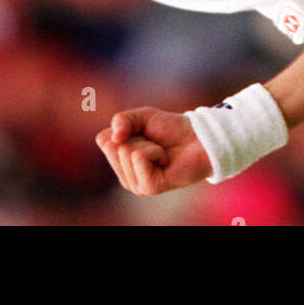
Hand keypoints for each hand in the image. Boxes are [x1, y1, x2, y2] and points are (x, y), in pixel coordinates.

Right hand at [95, 106, 212, 195]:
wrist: (200, 138)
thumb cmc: (172, 130)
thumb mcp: (142, 117)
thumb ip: (122, 120)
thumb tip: (114, 137)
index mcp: (119, 163)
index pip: (104, 139)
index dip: (125, 127)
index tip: (144, 133)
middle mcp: (125, 177)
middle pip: (114, 146)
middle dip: (138, 136)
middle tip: (156, 144)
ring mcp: (136, 185)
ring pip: (127, 151)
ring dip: (149, 145)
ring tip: (163, 152)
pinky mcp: (149, 188)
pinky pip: (140, 157)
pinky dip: (155, 151)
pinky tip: (166, 160)